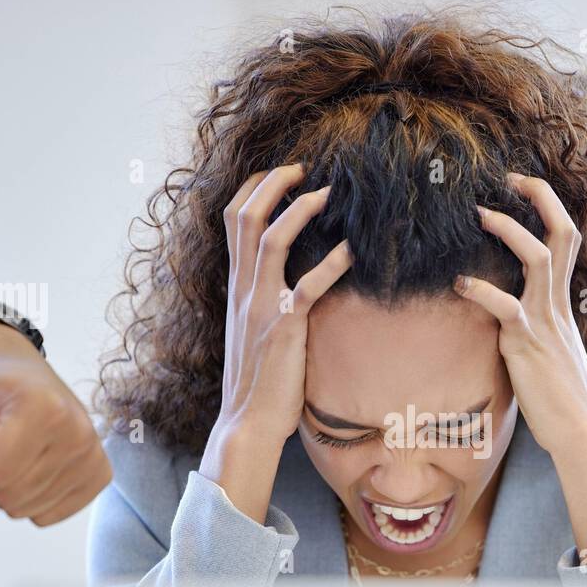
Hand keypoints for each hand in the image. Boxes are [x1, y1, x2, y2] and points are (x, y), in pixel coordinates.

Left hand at [0, 321, 111, 524]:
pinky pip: (49, 515)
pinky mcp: (99, 475)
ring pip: (28, 510)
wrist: (20, 372)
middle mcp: (79, 432)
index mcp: (46, 408)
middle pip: (11, 496)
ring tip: (17, 445)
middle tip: (0, 435)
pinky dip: (32, 496)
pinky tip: (35, 462)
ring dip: (11, 483)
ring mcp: (94, 456)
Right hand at [198, 164, 351, 522]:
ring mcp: (260, 305)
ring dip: (300, 208)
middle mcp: (243, 288)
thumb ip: (266, 301)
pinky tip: (353, 251)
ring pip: (271, 238)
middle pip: (246, 216)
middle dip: (273, 181)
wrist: (248, 421)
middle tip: (303, 166)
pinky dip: (331, 264)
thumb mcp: (255, 330)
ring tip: (328, 192)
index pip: (233, 220)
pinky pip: (307, 286)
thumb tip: (289, 282)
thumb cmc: (258, 380)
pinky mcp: (284, 327)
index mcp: (236, 285)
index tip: (281, 172)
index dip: (254, 187)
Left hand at [453, 174, 586, 457]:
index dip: (548, 208)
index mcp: (563, 305)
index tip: (522, 186)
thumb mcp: (549, 357)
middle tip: (509, 178)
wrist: (582, 434)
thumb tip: (508, 325)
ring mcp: (546, 322)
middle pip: (562, 234)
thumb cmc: (563, 403)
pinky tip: (458, 284)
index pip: (566, 242)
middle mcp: (558, 305)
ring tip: (478, 214)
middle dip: (539, 198)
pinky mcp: (528, 345)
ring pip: (537, 258)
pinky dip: (480, 290)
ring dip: (508, 230)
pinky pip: (506, 307)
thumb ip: (532, 333)